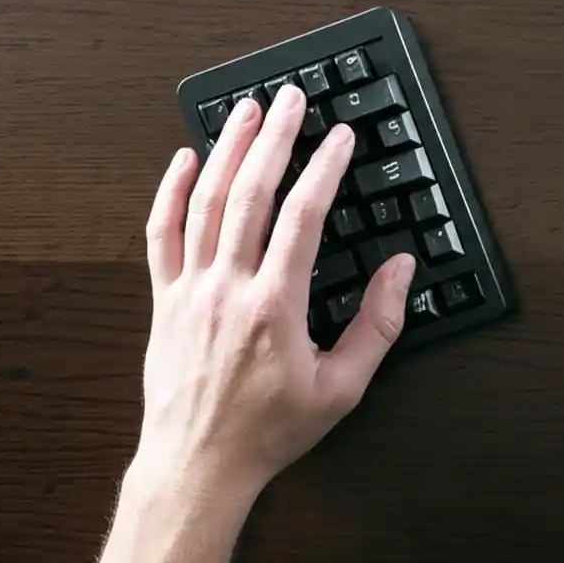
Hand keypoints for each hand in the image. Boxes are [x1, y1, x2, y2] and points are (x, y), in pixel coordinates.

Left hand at [137, 85, 415, 492]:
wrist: (199, 464)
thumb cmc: (270, 430)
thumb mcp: (343, 386)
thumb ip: (379, 324)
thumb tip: (401, 270)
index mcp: (275, 306)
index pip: (303, 216)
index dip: (325, 167)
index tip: (341, 137)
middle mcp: (229, 288)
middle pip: (250, 193)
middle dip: (275, 138)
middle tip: (291, 98)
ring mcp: (190, 290)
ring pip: (205, 202)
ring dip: (227, 150)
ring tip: (245, 110)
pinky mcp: (165, 300)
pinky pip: (161, 234)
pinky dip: (171, 191)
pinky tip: (185, 159)